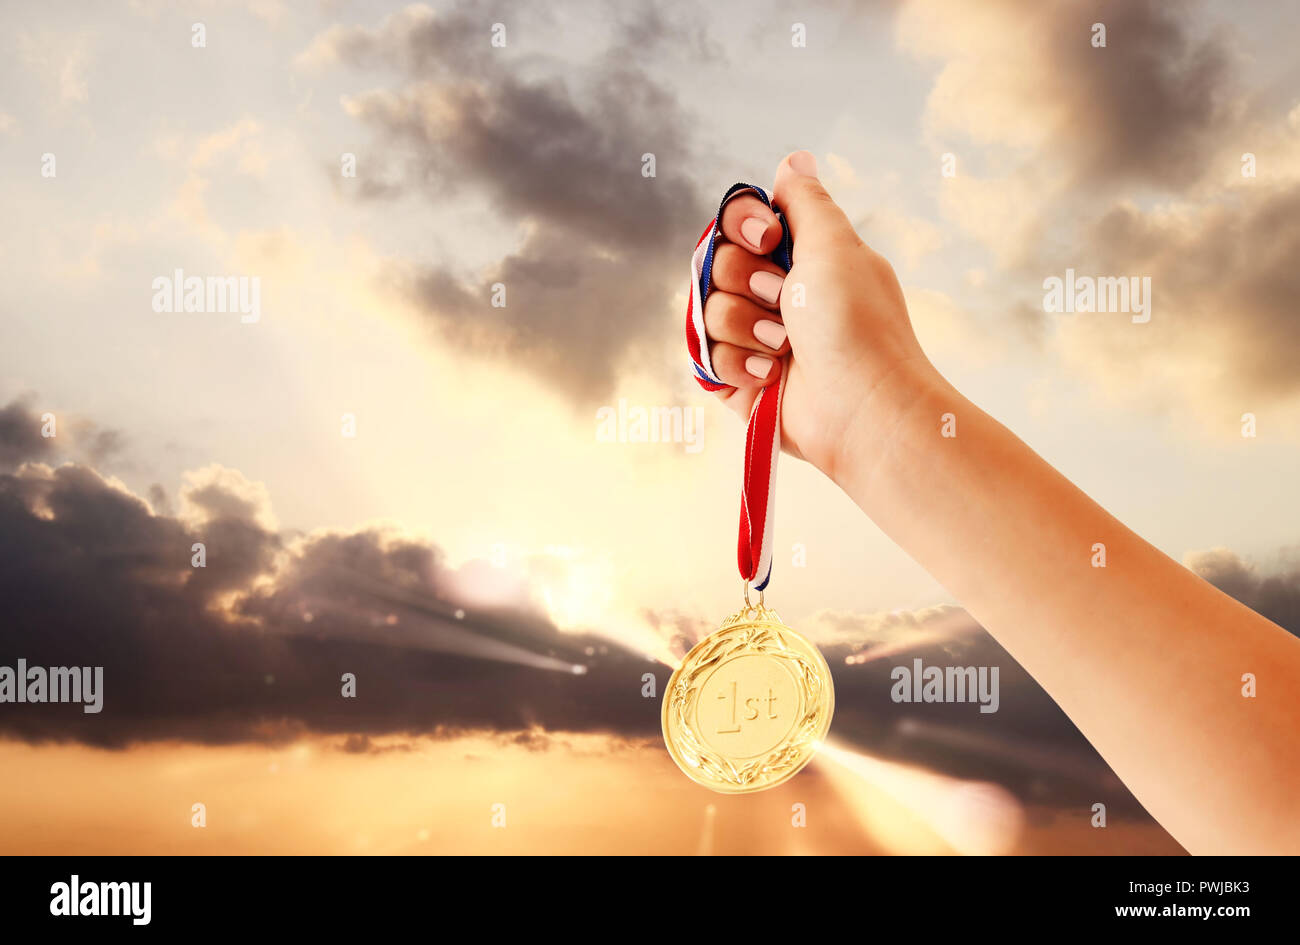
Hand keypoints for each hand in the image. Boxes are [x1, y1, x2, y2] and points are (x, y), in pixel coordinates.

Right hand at [702, 150, 936, 482]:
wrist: (860, 407)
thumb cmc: (857, 324)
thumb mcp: (835, 244)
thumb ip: (806, 200)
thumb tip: (794, 159)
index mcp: (800, 255)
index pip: (740, 220)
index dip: (743, 224)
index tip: (770, 239)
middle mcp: (775, 292)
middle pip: (716, 262)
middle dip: (746, 281)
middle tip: (784, 301)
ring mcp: (755, 336)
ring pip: (707, 310)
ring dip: (745, 326)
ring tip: (782, 347)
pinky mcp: (738, 379)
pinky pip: (706, 356)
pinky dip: (737, 365)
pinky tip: (770, 377)